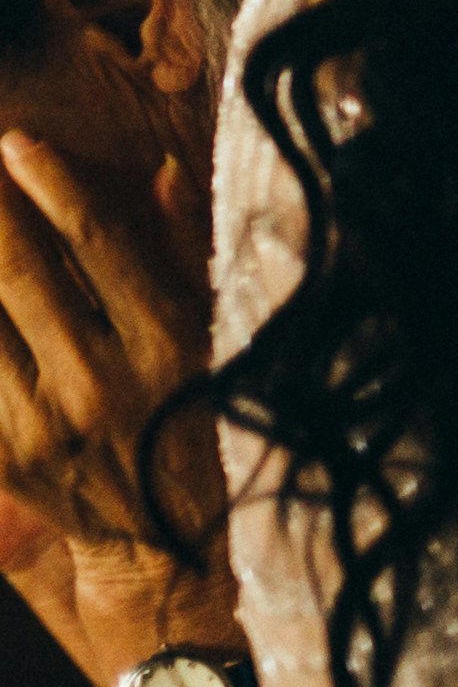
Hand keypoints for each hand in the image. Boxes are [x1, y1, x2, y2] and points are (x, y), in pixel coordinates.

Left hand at [0, 133, 226, 617]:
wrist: (167, 543)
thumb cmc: (197, 420)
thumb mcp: (208, 337)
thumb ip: (184, 255)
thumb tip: (164, 174)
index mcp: (167, 347)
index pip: (100, 246)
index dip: (54, 188)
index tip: (16, 143)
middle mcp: (104, 382)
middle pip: (22, 273)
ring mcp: (45, 422)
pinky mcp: (4, 452)